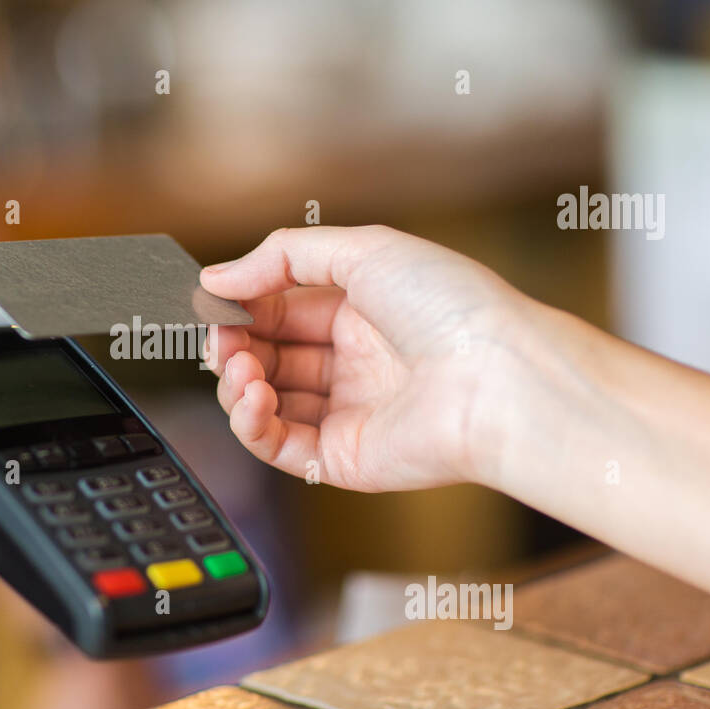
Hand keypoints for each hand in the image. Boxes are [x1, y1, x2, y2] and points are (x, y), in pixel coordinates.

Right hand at [202, 225, 529, 491]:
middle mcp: (355, 363)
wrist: (498, 379)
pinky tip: (252, 397)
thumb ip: (285, 256)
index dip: (243, 306)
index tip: (211, 301)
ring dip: (237, 383)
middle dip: (234, 345)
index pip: (282, 310)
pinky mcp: (344, 458)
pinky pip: (279, 446)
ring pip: (265, 403)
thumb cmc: (451, 306)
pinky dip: (251, 424)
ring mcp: (349, 413)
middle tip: (221, 337)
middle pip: (267, 356)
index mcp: (363, 312)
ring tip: (239, 367)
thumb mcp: (366, 250)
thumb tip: (216, 277)